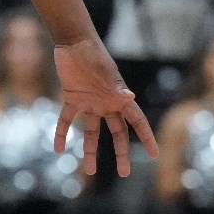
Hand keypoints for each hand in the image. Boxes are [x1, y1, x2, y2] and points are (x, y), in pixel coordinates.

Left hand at [53, 38, 157, 176]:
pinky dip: (61, 133)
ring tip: (89, 171)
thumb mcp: (105, 70)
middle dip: (121, 153)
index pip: (137, 121)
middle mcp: (106, 103)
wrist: (73, 40)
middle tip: (125, 173)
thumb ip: (115, 86)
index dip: (146, 137)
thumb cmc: (93, 52)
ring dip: (90, 151)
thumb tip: (131, 98)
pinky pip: (66, 120)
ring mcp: (89, 102)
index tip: (155, 154)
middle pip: (117, 133)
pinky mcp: (71, 98)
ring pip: (91, 132)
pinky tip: (58, 149)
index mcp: (119, 97)